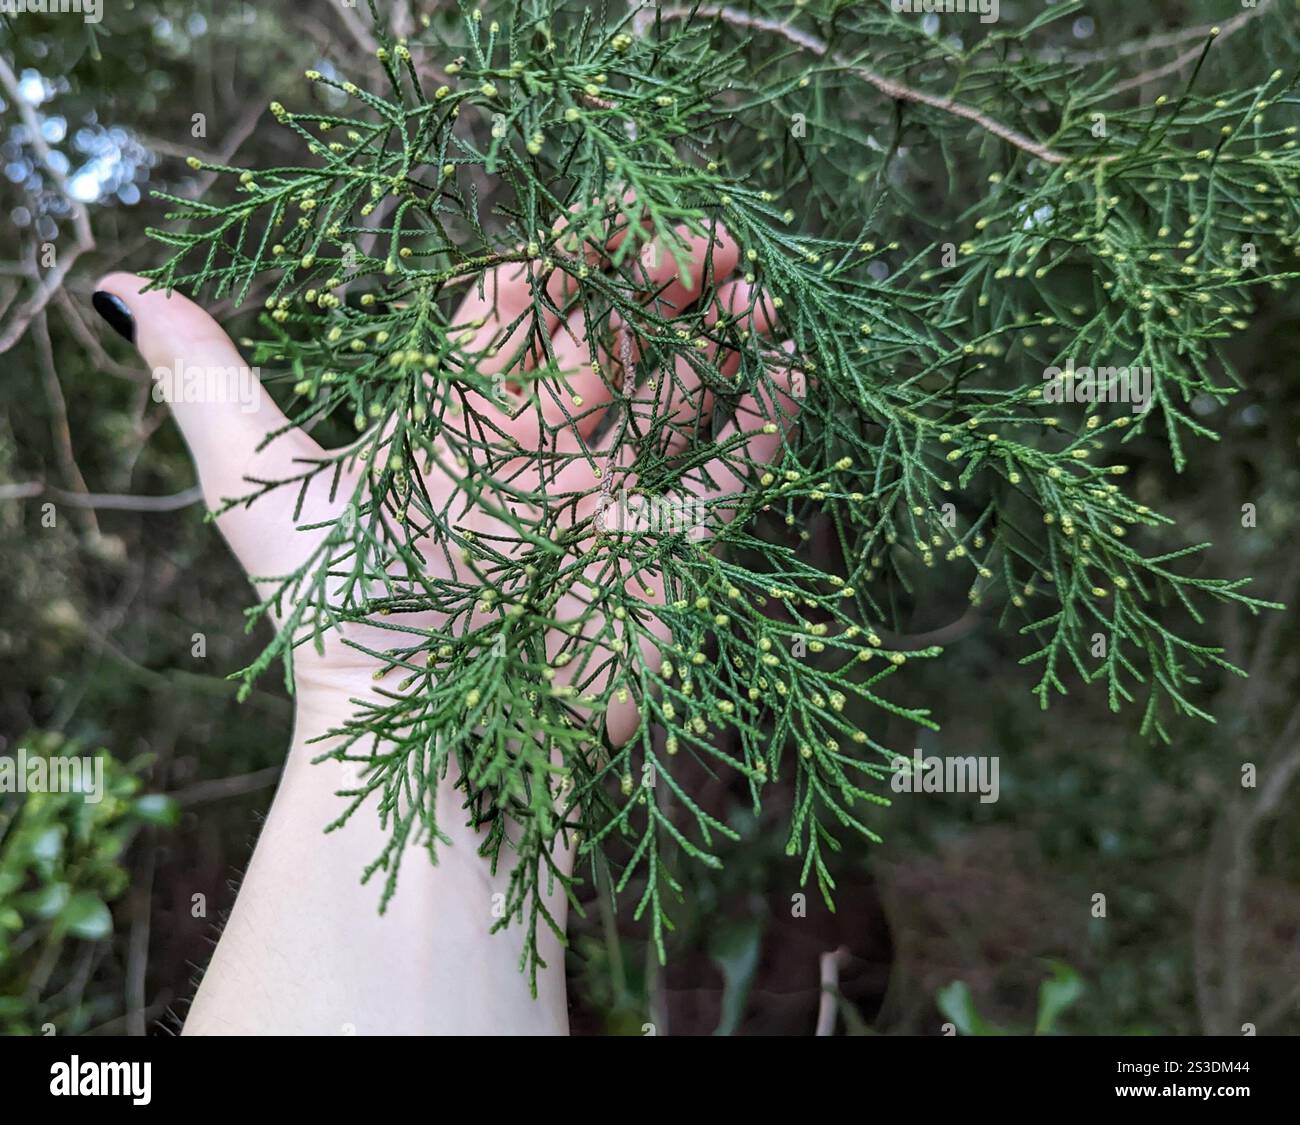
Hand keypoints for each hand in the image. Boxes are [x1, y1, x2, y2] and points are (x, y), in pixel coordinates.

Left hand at [95, 221, 799, 743]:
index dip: (574, 252)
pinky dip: (761, 419)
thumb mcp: (264, 486)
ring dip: (720, 328)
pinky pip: (724, 472)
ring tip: (757, 279)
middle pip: (614, 332)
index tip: (614, 214)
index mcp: (463, 414)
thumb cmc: (342, 612)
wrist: (424, 735)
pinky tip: (788, 363)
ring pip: (679, 388)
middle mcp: (541, 446)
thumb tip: (119, 290)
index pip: (528, 304)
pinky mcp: (659, 550)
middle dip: (661, 277)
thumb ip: (208, 381)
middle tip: (705, 237)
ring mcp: (606, 495)